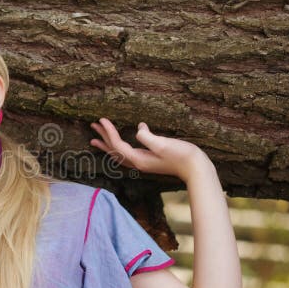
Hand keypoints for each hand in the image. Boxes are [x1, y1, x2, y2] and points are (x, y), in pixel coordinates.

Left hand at [89, 118, 208, 180]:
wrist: (196, 168)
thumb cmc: (182, 156)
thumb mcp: (164, 144)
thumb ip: (148, 137)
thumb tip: (139, 128)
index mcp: (138, 159)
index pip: (118, 144)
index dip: (108, 131)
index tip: (101, 119)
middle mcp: (138, 163)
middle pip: (114, 150)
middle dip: (102, 138)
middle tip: (92, 126)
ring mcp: (143, 163)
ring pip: (119, 154)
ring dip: (107, 145)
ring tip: (96, 139)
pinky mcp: (149, 161)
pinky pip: (128, 154)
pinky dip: (119, 148)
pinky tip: (124, 140)